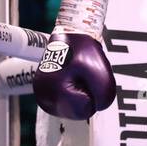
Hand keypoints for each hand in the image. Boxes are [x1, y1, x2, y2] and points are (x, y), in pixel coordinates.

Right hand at [33, 0, 115, 119]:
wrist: (67, 33)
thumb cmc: (82, 49)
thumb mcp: (100, 72)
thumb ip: (105, 95)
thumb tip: (100, 106)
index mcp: (56, 92)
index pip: (86, 111)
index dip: (94, 94)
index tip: (89, 76)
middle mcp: (44, 97)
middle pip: (77, 112)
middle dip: (87, 95)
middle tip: (84, 74)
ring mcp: (42, 95)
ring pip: (72, 108)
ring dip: (80, 94)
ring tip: (78, 74)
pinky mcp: (44, 92)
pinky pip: (66, 102)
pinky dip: (73, 93)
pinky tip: (73, 77)